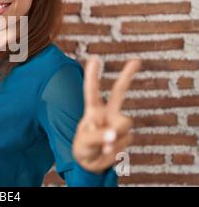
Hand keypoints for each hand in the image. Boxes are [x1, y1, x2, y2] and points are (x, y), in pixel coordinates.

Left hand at [72, 55, 141, 173]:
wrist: (92, 163)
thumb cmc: (84, 147)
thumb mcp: (84, 142)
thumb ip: (98, 136)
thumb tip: (113, 135)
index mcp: (93, 110)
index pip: (92, 91)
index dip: (92, 75)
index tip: (95, 58)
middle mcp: (107, 113)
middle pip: (119, 92)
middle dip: (127, 75)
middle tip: (136, 60)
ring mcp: (117, 123)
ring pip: (124, 124)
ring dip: (114, 137)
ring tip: (102, 147)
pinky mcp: (125, 136)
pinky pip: (124, 141)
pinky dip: (115, 149)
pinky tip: (107, 151)